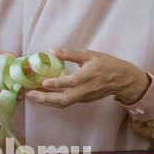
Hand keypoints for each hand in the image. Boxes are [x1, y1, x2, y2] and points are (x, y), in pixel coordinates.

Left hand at [23, 48, 150, 107]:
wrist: (123, 80)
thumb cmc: (107, 64)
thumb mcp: (90, 54)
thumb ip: (70, 53)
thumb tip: (52, 50)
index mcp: (89, 76)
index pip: (72, 82)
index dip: (58, 83)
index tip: (44, 82)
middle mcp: (86, 90)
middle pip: (65, 99)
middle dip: (46, 98)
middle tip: (30, 94)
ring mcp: (84, 97)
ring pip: (64, 103)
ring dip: (47, 101)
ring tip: (32, 96)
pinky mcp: (83, 100)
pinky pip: (67, 102)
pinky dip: (54, 101)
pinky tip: (43, 96)